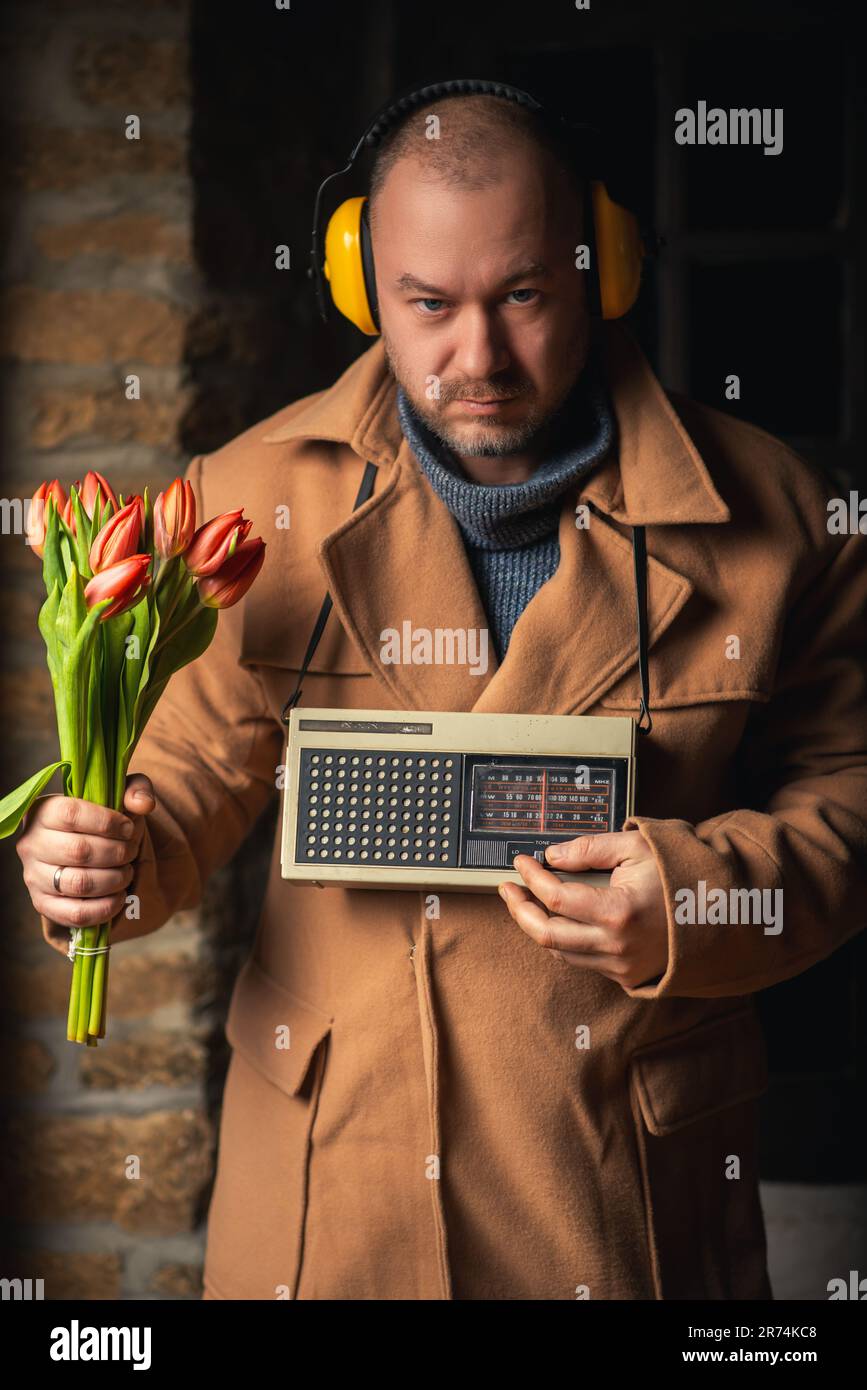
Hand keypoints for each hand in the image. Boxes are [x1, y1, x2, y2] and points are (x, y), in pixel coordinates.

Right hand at [15, 774, 155, 954]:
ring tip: (127, 872)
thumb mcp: (118, 795)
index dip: (107, 822)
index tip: (129, 828)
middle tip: (131, 852)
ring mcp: (33, 876)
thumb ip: (135, 789)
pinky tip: (120, 896)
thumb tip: (144, 804)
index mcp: (44, 811)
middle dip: (117, 853)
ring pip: (79, 884)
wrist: (84, 849)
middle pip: (79, 851)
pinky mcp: (42, 904)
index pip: (72, 814)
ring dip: (114, 880)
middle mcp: (31, 843)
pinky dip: (105, 908)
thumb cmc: (101, 819)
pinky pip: (76, 913)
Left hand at [498, 830, 668, 988]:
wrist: (722, 911)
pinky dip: (564, 939)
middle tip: (508, 888)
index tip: (521, 862)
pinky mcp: (626, 975)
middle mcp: (617, 946)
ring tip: (527, 900)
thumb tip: (552, 857)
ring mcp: (622, 966)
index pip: (555, 898)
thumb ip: (589, 849)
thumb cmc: (680, 874)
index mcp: (619, 912)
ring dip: (538, 926)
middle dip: (519, 910)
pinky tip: (559, 919)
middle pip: (546, 934)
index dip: (531, 878)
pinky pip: (582, 960)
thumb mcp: (637, 847)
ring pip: (561, 951)